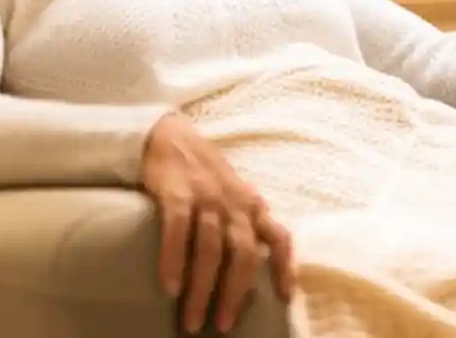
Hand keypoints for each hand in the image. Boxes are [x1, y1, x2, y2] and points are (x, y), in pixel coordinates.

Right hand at [141, 114, 295, 334]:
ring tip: (193, 319)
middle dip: (235, 293)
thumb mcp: (236, 195)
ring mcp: (207, 197)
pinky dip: (174, 260)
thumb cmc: (205, 175)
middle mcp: (236, 202)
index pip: (281, 237)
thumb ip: (246, 223)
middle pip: (243, 253)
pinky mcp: (177, 193)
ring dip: (202, 288)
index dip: (285, 267)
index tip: (285, 298)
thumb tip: (257, 265)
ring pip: (210, 249)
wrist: (170, 137)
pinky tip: (170, 288)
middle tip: (223, 325)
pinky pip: (177, 231)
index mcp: (254, 205)